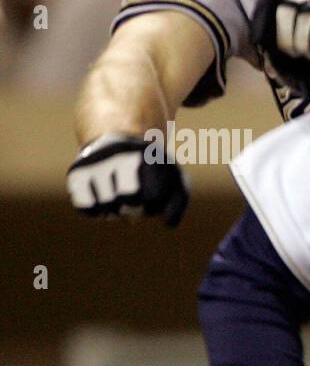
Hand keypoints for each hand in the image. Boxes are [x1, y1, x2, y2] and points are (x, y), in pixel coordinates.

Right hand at [66, 133, 188, 225]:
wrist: (117, 141)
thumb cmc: (149, 167)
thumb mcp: (173, 178)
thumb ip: (178, 203)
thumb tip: (167, 224)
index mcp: (146, 155)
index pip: (152, 196)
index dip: (153, 202)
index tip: (152, 190)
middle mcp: (118, 156)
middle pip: (128, 200)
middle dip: (134, 204)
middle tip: (133, 192)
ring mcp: (95, 164)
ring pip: (107, 206)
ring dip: (115, 207)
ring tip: (117, 189)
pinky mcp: (76, 175)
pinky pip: (87, 207)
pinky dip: (96, 208)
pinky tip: (101, 195)